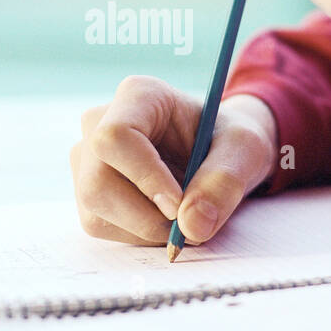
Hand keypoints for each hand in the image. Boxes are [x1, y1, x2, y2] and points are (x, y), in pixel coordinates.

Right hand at [69, 75, 277, 245]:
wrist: (214, 152)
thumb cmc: (226, 141)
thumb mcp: (244, 151)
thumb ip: (224, 182)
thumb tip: (192, 226)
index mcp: (139, 96)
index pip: (115, 137)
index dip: (144, 177)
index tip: (178, 206)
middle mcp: (99, 122)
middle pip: (98, 182)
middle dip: (145, 216)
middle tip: (188, 224)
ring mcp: (86, 157)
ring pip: (95, 209)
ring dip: (144, 229)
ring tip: (182, 215)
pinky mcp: (86, 190)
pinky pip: (100, 225)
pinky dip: (137, 235)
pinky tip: (162, 218)